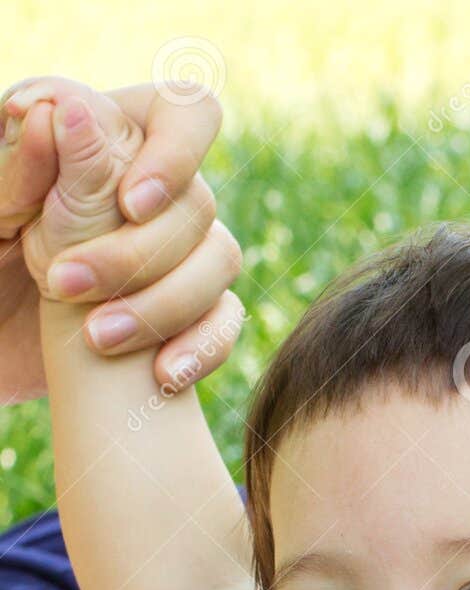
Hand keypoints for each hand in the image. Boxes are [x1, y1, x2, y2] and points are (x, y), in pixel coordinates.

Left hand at [0, 75, 242, 404]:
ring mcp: (181, 254)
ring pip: (220, 262)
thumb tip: (72, 113)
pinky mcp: (190, 314)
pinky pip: (223, 322)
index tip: (130, 204)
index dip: (175, 155)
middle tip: (66, 283)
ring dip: (163, 305)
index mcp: (115, 138)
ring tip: (98, 337)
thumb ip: (22, 163)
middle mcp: (160, 191)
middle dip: (137, 254)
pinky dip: (201, 348)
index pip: (187, 115)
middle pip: (198, 203)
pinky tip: (162, 374)